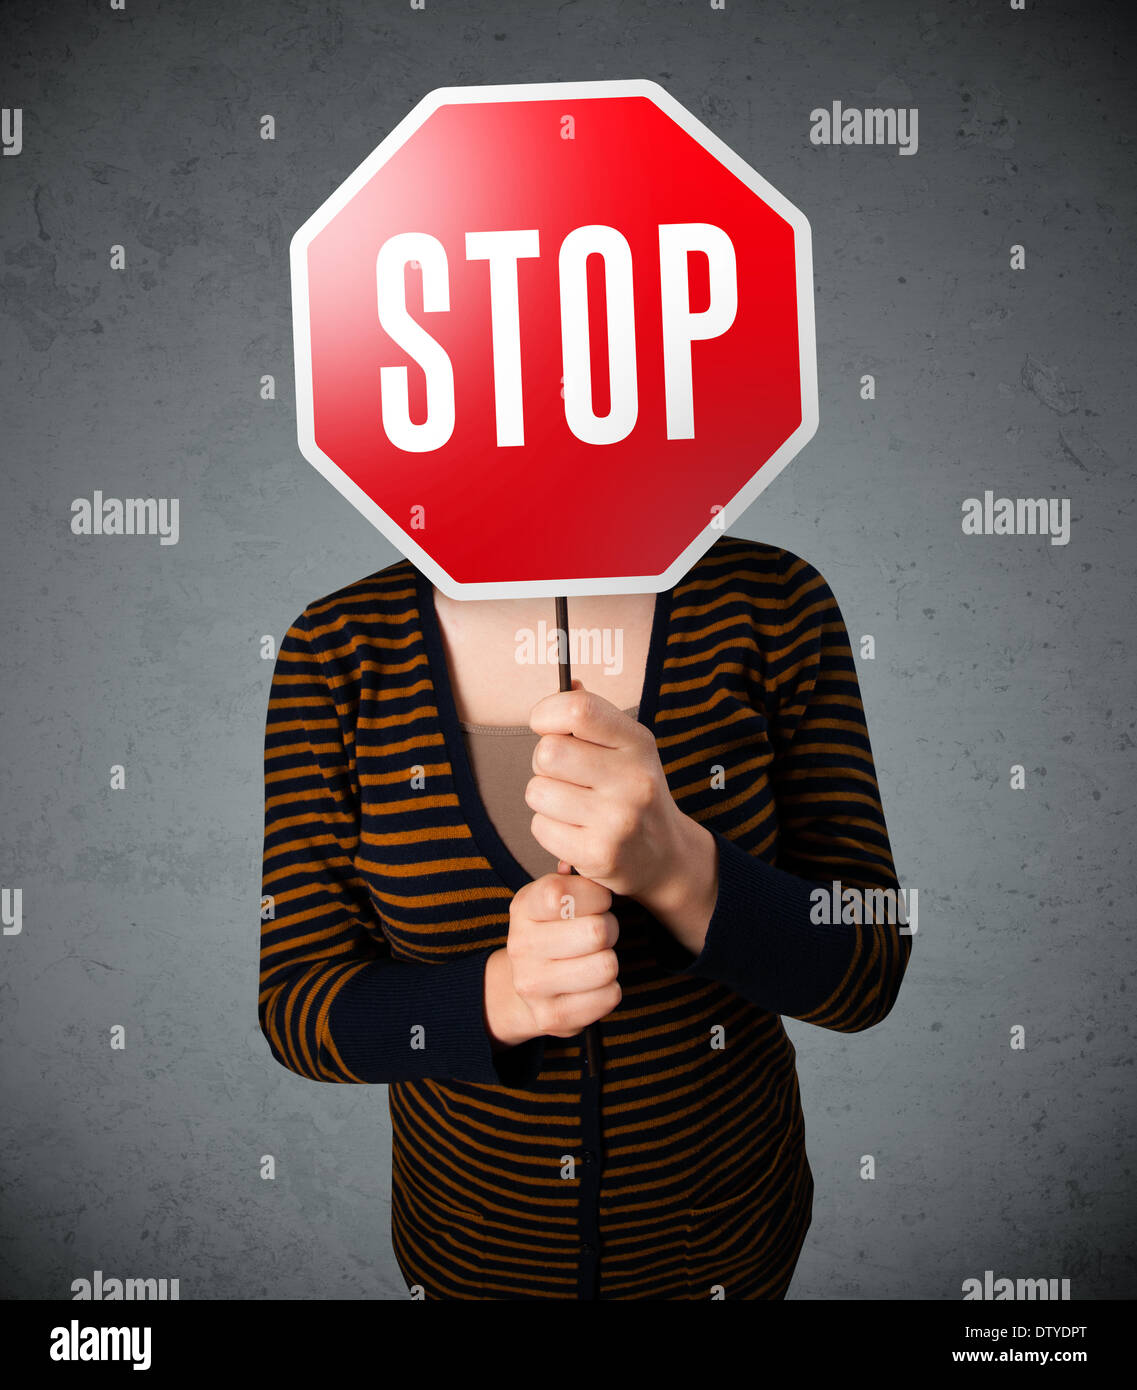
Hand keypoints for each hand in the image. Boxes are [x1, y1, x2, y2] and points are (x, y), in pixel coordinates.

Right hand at [484, 870, 620, 1047]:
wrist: (527, 986)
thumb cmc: (556, 929)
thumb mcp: (557, 896)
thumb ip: (573, 877)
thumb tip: (574, 863)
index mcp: (523, 906)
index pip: (563, 893)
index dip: (595, 895)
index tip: (597, 902)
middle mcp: (520, 945)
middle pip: (597, 931)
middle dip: (609, 929)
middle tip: (599, 934)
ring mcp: (532, 985)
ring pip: (606, 966)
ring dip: (609, 960)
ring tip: (594, 958)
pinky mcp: (551, 1018)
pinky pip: (609, 997)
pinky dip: (609, 990)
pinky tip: (592, 985)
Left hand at [524, 684, 718, 952]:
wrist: (666, 856)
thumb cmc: (633, 791)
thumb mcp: (627, 748)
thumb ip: (595, 717)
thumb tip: (569, 684)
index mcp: (637, 743)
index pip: (579, 710)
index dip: (547, 713)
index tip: (545, 724)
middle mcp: (633, 779)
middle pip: (548, 753)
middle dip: (544, 763)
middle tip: (564, 774)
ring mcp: (618, 819)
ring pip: (538, 791)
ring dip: (546, 798)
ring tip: (573, 806)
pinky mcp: (599, 854)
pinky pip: (540, 827)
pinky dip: (549, 829)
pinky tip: (575, 831)